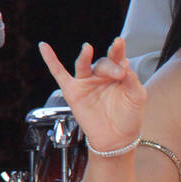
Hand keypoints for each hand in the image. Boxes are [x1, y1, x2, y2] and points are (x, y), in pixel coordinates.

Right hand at [38, 37, 146, 152]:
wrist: (117, 138)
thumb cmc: (129, 116)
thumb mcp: (137, 97)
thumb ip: (132, 79)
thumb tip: (125, 63)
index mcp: (118, 73)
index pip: (117, 57)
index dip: (118, 49)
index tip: (119, 43)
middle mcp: (101, 75)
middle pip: (103, 63)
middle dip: (111, 66)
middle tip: (119, 73)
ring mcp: (86, 82)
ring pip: (83, 65)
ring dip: (85, 56)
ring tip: (87, 48)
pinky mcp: (73, 91)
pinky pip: (58, 73)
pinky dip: (50, 60)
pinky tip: (44, 47)